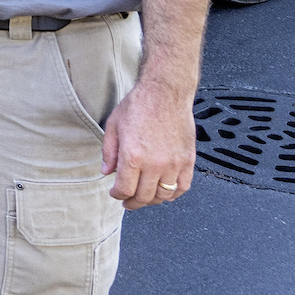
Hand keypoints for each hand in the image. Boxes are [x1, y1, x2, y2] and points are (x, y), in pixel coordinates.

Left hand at [102, 76, 195, 208]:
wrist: (165, 93)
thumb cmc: (138, 105)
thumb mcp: (113, 126)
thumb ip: (109, 152)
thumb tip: (106, 172)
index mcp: (132, 156)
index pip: (124, 189)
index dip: (117, 195)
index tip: (115, 193)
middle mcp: (154, 164)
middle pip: (144, 197)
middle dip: (133, 202)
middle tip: (127, 201)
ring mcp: (173, 164)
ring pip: (163, 195)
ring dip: (152, 200)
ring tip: (144, 197)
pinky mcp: (187, 161)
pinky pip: (182, 187)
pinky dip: (173, 194)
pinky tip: (164, 192)